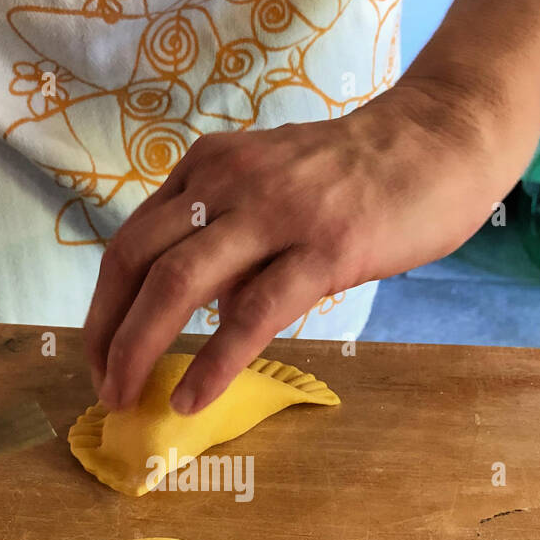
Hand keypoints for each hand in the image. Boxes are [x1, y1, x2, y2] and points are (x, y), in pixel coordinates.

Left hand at [83, 77, 525, 414]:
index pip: (130, 241)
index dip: (103, 306)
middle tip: (103, 389)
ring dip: (141, 350)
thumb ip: (224, 234)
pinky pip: (252, 314)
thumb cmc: (356, 174)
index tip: (99, 354)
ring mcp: (275, 213)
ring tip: (127, 399)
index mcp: (206, 169)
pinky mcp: (324, 249)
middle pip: (135, 262)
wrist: (440, 139)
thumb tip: (190, 308)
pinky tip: (191, 398)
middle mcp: (226, 183)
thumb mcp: (267, 185)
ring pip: (179, 284)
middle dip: (107, 334)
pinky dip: (213, 363)